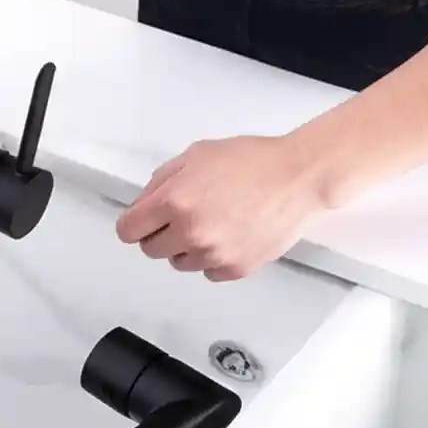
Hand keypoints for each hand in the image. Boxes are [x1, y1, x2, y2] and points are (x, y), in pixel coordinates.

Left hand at [116, 135, 331, 281]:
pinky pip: (207, 271)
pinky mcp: (235, 269)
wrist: (299, 177)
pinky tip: (230, 234)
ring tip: (214, 222)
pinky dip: (213, 258)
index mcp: (174, 202)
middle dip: (161, 233)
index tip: (142, 221)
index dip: (134, 223)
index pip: (128, 230)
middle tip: (184, 216)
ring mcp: (213, 254)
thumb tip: (142, 204)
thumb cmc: (252, 161)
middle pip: (150, 249)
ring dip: (187, 247)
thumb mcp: (196, 155)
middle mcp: (190, 233)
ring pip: (178, 263)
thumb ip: (161, 181)